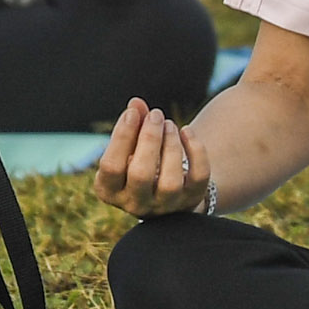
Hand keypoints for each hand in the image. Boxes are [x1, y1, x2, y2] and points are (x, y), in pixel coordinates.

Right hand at [94, 99, 212, 219]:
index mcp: (110, 191)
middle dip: (149, 139)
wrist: (170, 190)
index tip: (133, 113)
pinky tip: (187, 131)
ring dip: (171, 145)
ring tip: (169, 123)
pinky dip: (196, 151)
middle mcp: (135, 204)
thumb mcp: (131, 147)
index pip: (111, 166)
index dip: (122, 136)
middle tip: (156, 114)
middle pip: (141, 174)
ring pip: (170, 179)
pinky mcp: (191, 199)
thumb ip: (132, 125)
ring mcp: (165, 205)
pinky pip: (199, 177)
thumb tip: (136, 103)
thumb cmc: (142, 161)